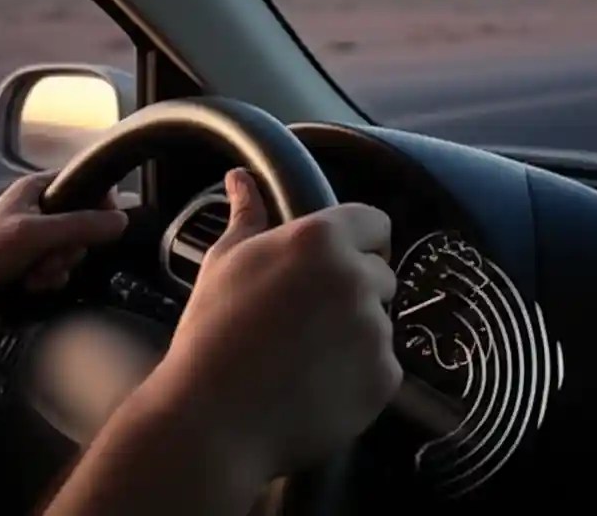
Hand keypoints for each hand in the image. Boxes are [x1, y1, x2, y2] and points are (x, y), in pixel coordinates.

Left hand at [0, 172, 128, 314]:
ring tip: (33, 276)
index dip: (99, 202)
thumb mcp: (35, 234)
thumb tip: (123, 220)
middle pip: (82, 224)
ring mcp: (33, 238)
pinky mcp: (28, 264)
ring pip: (71, 251)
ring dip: (56, 268)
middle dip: (70, 248)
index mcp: (37, 188)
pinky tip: (29, 286)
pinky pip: (57, 270)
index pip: (84, 182)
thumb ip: (80, 225)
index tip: (104, 224)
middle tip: (50, 257)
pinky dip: (47, 280)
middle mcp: (38, 209)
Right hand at [149, 168, 400, 480]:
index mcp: (321, 240)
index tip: (334, 263)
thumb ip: (247, 215)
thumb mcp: (225, 263)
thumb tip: (242, 178)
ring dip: (354, 336)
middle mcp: (356, 278)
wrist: (213, 417)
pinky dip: (358, 377)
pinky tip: (316, 384)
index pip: (375, 222)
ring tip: (304, 356)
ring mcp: (375, 331)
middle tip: (306, 318)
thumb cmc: (212, 333)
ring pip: (380, 323)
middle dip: (353, 292)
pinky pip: (383, 368)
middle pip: (380, 274)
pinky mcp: (384, 379)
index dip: (357, 241)